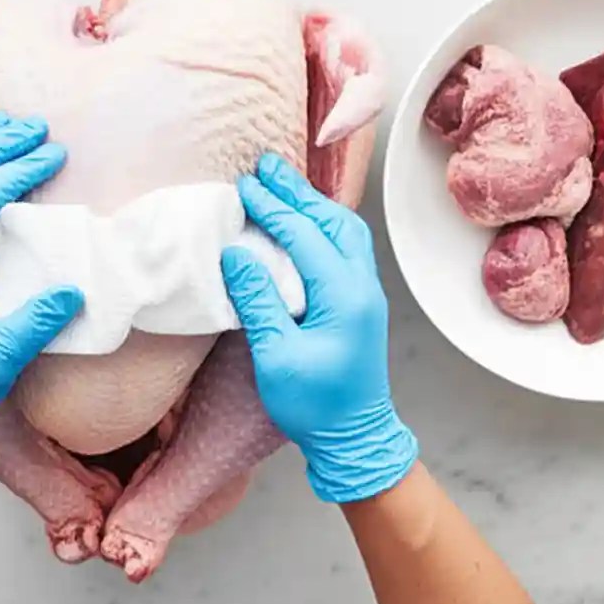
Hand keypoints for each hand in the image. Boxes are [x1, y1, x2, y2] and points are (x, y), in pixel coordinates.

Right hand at [221, 154, 416, 502]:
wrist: (356, 439)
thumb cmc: (315, 406)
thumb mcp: (277, 357)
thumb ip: (258, 302)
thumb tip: (236, 255)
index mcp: (344, 296)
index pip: (305, 235)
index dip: (273, 208)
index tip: (244, 185)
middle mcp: (362, 285)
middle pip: (332, 221)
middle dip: (297, 191)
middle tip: (265, 165)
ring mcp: (366, 292)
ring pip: (345, 230)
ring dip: (313, 203)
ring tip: (282, 184)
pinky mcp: (361, 302)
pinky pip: (346, 246)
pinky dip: (323, 223)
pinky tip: (303, 220)